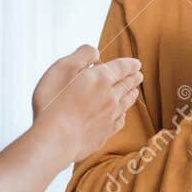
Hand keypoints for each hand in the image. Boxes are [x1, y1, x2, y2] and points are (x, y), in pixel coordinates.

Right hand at [31, 44, 142, 161]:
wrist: (55, 138)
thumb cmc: (53, 102)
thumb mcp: (63, 67)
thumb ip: (82, 55)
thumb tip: (96, 53)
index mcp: (102, 78)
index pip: (122, 67)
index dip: (130, 64)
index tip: (137, 64)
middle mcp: (111, 97)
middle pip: (126, 85)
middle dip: (133, 78)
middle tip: (138, 75)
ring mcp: (109, 117)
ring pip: (126, 103)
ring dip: (131, 95)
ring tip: (134, 91)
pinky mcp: (104, 134)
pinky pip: (120, 121)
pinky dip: (123, 115)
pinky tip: (122, 115)